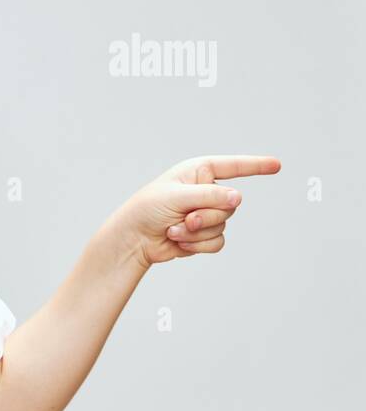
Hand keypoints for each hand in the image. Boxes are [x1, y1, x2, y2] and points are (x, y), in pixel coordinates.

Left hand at [113, 155, 281, 268]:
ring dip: (197, 232)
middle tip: (184, 219)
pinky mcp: (204, 234)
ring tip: (174, 229)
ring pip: (223, 224)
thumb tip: (238, 198)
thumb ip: (209, 196)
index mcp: (199, 172)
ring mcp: (206, 213)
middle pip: (230, 204)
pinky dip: (198, 244)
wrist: (133, 239)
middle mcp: (206, 191)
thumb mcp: (176, 197)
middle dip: (206, 215)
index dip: (256, 166)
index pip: (234, 166)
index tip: (277, 165)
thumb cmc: (146, 210)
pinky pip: (218, 241)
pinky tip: (178, 241)